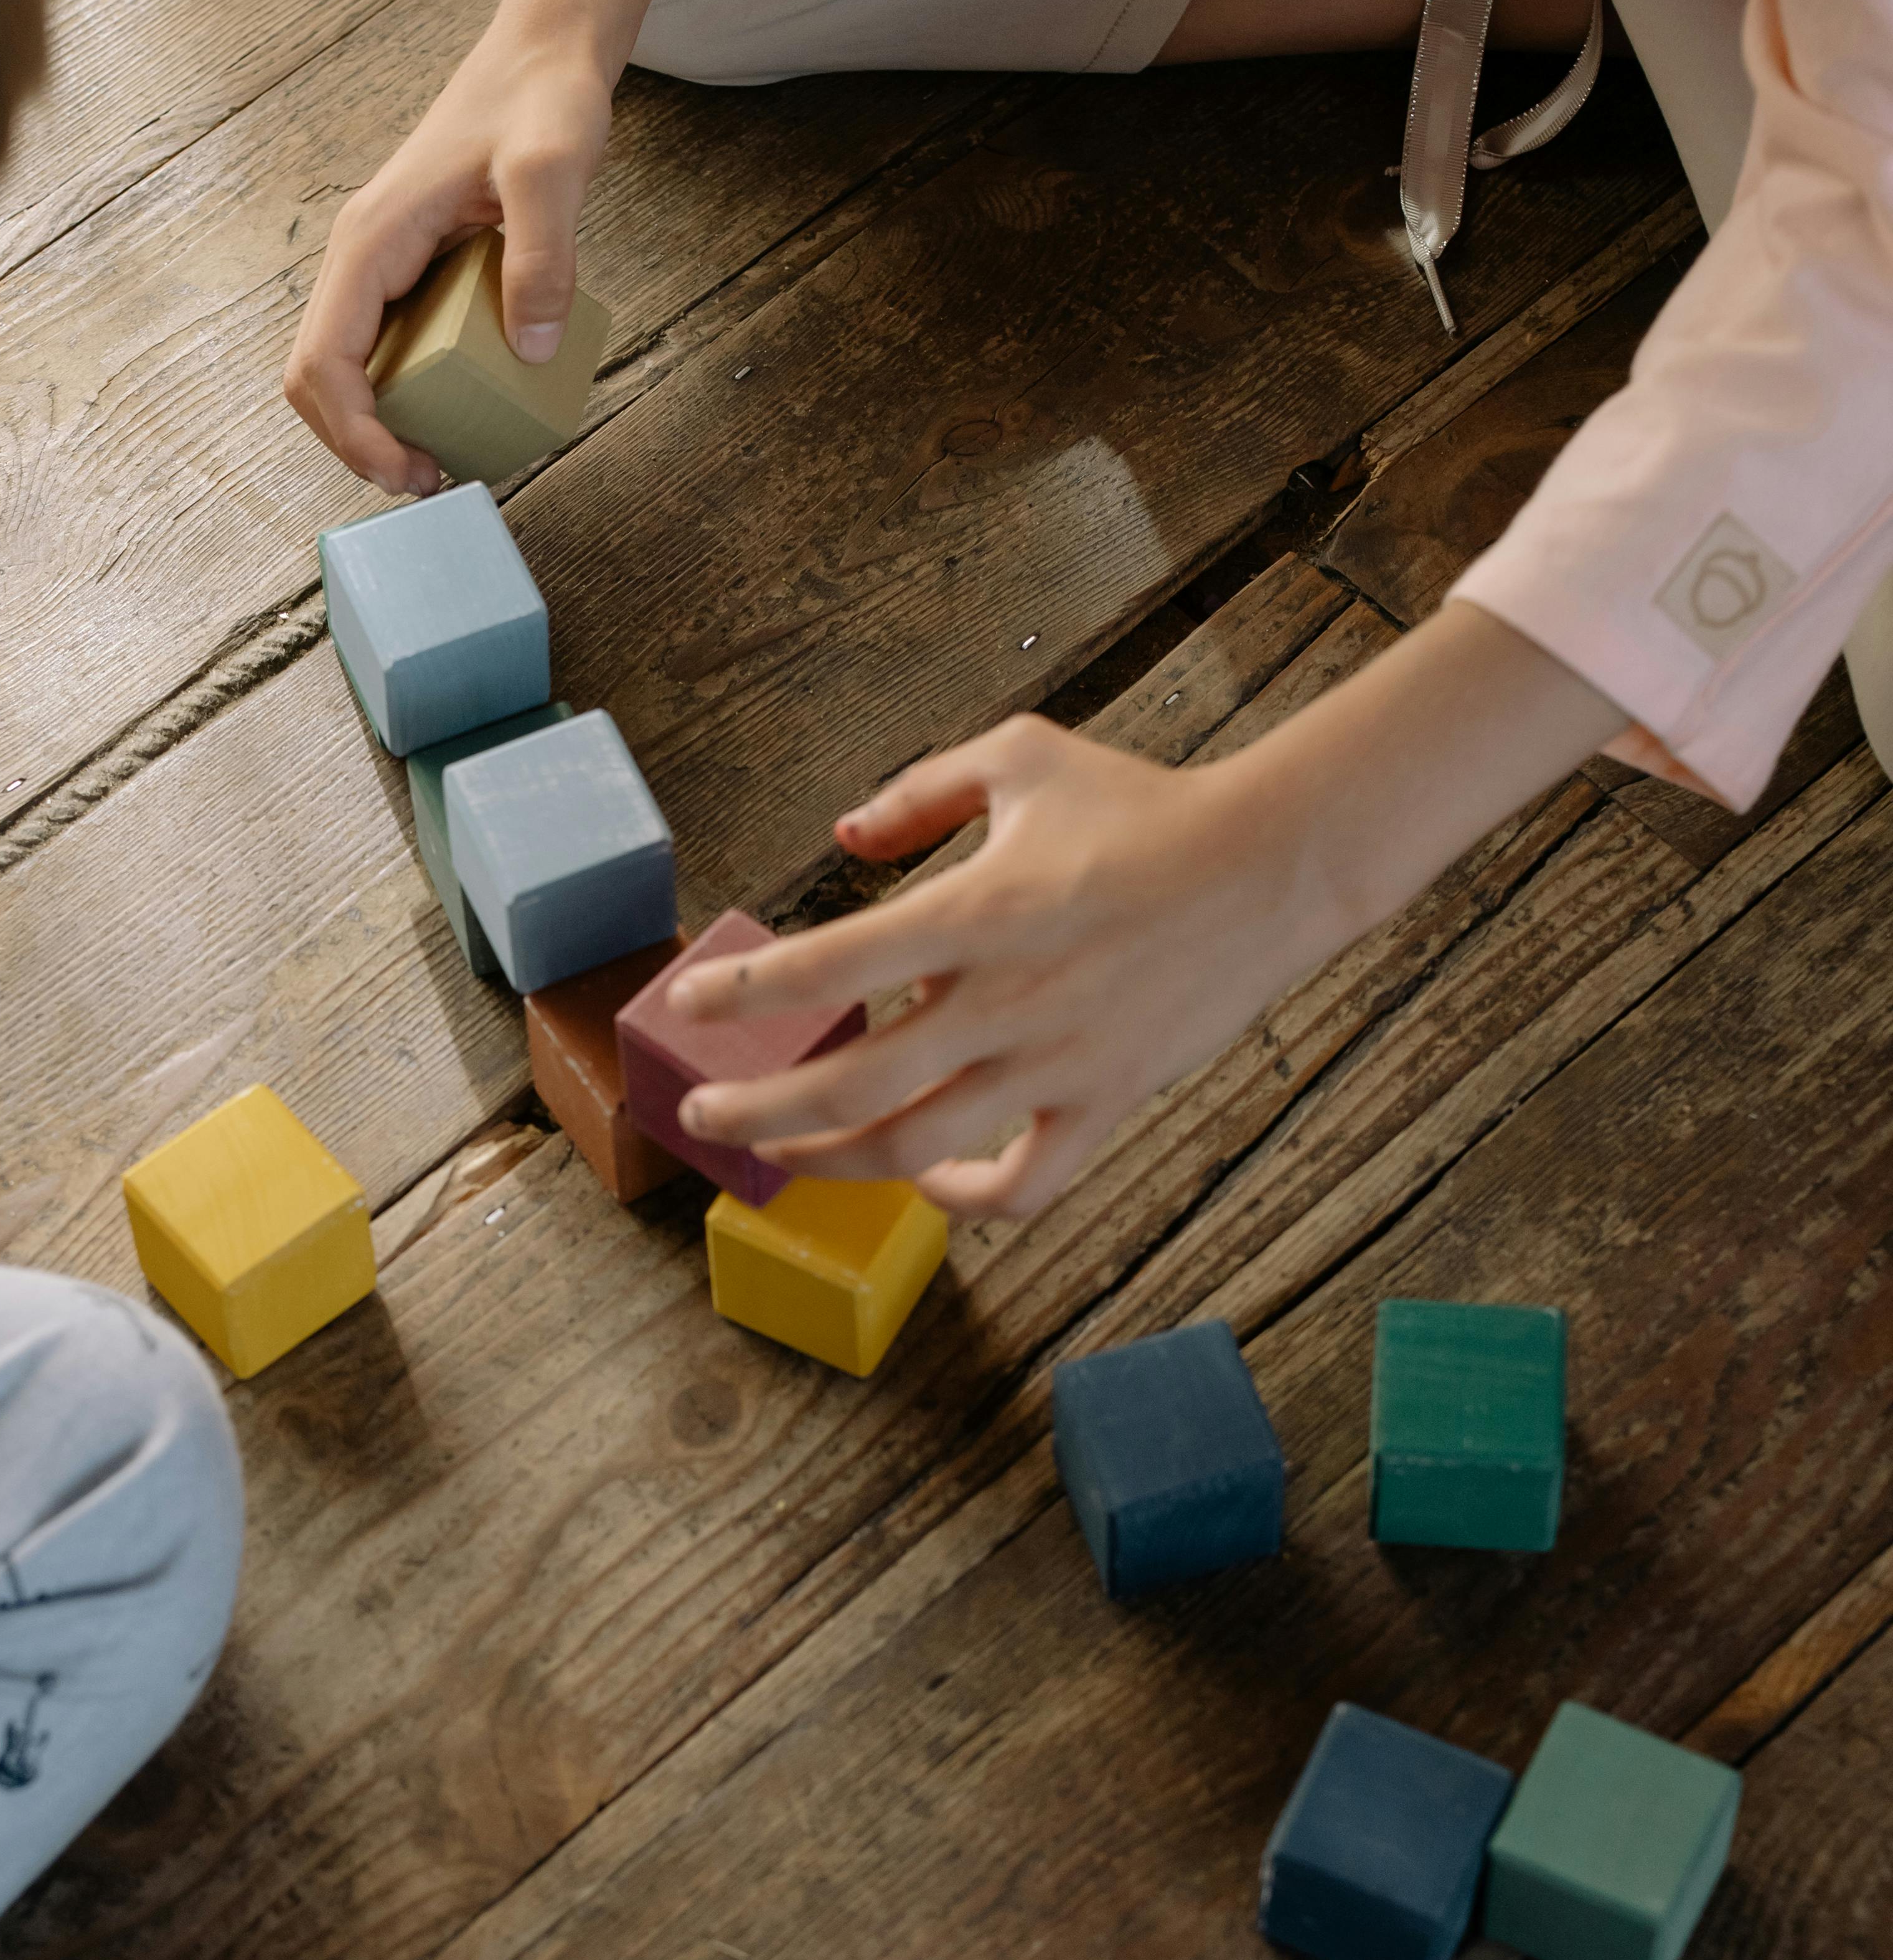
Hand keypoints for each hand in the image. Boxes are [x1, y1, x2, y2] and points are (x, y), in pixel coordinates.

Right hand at [284, 19, 614, 490]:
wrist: (542, 55)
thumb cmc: (542, 99)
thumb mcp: (553, 168)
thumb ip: (543, 254)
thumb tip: (534, 349)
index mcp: (372, 239)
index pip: (323, 360)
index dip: (352, 431)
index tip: (405, 472)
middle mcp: (362, 255)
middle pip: (319, 375)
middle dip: (357, 441)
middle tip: (428, 480)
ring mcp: (384, 263)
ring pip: (346, 366)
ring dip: (376, 423)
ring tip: (439, 460)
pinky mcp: (412, 268)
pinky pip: (386, 347)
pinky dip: (406, 393)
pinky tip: (457, 410)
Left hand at [665, 606, 1631, 1226]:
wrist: (1271, 864)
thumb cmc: (1143, 805)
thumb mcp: (1024, 758)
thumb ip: (920, 792)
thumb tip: (844, 839)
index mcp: (977, 912)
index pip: (831, 966)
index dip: (747, 994)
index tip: (687, 1009)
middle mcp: (1007, 1001)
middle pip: (852, 1083)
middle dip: (759, 1110)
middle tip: (699, 1118)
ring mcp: (1057, 1065)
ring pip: (919, 1147)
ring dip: (831, 1161)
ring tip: (777, 1156)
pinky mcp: (1105, 1103)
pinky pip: (1028, 1187)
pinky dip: (967, 1201)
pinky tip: (928, 1182)